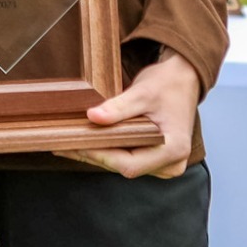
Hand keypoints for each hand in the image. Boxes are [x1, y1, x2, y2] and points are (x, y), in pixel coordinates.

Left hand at [61, 50, 200, 178]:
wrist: (183, 79)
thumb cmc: (168, 84)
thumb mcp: (142, 92)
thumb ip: (118, 107)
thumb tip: (93, 117)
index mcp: (174, 149)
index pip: (129, 164)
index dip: (100, 155)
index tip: (76, 143)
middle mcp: (172, 163)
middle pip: (124, 167)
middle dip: (94, 154)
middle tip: (62, 143)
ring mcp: (164, 164)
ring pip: (123, 165)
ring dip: (97, 153)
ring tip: (68, 142)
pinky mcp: (155, 159)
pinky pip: (126, 159)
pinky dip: (106, 150)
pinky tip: (85, 142)